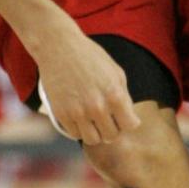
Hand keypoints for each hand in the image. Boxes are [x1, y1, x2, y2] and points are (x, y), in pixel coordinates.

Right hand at [36, 27, 140, 143]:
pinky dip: (79, 128)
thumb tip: (129, 118)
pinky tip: (79, 116)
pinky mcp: (61, 114)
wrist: (58, 47)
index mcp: (115, 95)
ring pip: (93, 140)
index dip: (127, 121)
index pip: (130, 125)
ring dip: (95, 132)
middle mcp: (97, 107)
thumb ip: (124, 96)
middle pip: (112, 135)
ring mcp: (78, 112)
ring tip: (93, 120)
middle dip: (111, 127)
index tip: (122, 116)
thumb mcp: (115, 72)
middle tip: (106, 117)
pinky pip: (75, 134)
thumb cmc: (89, 56)